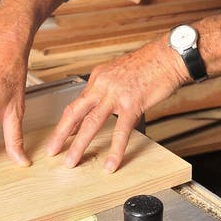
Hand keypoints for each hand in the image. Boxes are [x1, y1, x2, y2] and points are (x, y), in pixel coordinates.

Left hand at [46, 39, 189, 172]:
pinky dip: (115, 150)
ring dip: (79, 145)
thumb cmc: (150, 64)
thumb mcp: (120, 72)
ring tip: (72, 162)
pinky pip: (121, 131)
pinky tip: (111, 164)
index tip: (61, 136)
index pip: (77, 102)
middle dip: (61, 134)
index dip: (67, 122)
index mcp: (99, 77)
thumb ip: (109, 89)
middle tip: (52, 151)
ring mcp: (116, 94)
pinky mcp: (132, 103)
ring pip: (92, 123)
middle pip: (75, 112)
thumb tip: (102, 107)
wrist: (168, 56)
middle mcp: (103, 84)